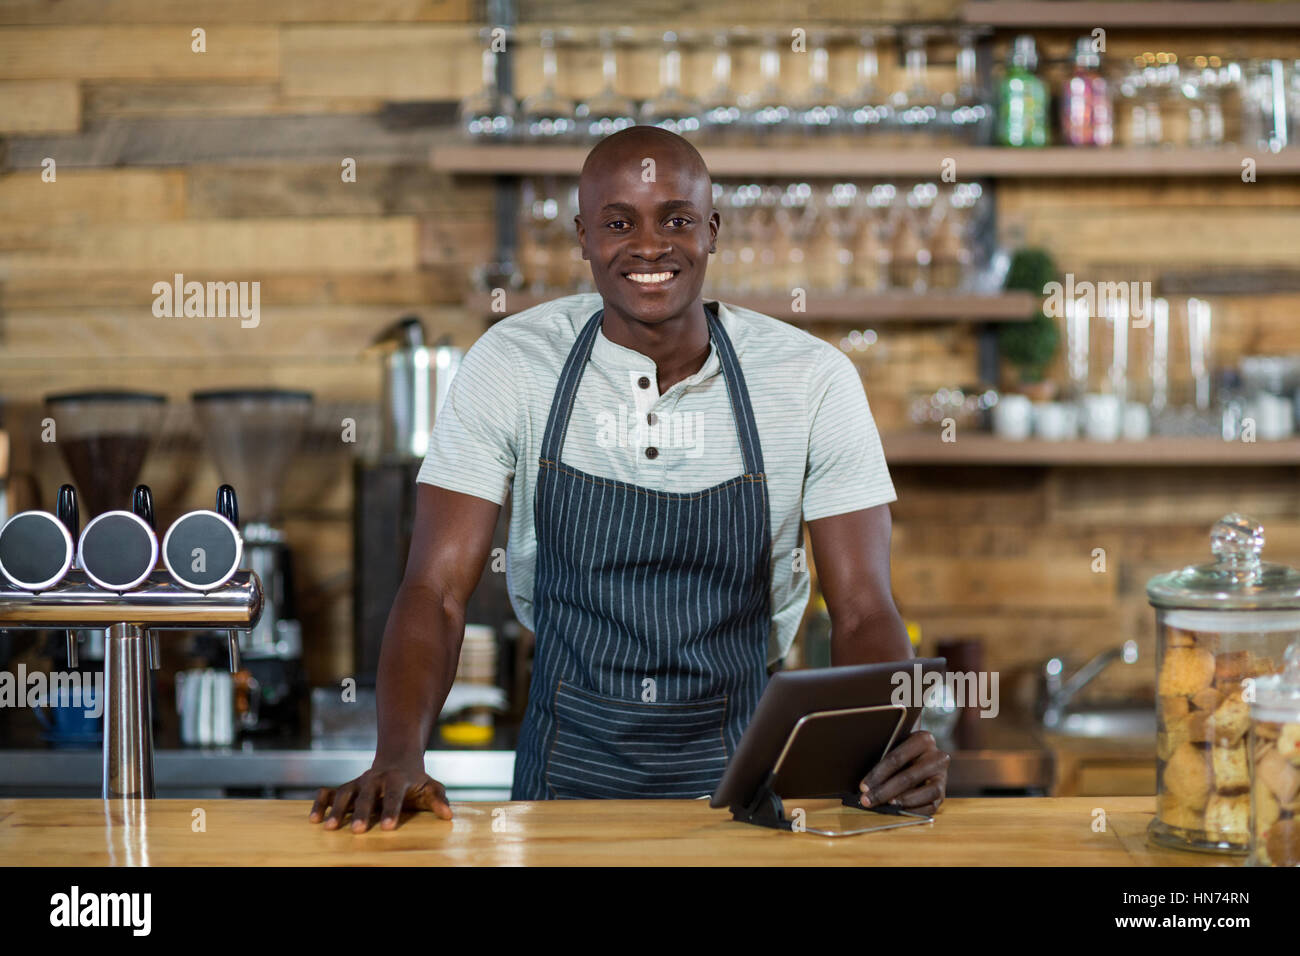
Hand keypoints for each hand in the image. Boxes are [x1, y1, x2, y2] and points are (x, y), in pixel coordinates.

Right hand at [309, 759, 452, 832]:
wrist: (398, 760)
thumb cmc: (416, 781)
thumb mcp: (431, 787)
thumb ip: (438, 800)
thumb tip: (448, 815)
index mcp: (397, 779)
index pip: (395, 795)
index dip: (392, 810)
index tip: (389, 827)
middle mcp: (375, 779)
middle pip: (368, 794)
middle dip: (363, 812)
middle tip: (359, 831)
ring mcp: (359, 782)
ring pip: (345, 792)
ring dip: (337, 809)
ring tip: (330, 827)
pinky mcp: (347, 787)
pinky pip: (329, 792)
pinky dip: (320, 803)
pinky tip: (314, 819)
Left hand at [857, 730, 948, 816]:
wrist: (920, 755)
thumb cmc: (900, 751)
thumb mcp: (894, 746)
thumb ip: (884, 758)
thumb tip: (866, 784)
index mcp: (923, 739)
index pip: (897, 758)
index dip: (878, 774)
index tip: (863, 787)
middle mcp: (937, 756)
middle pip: (909, 777)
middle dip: (884, 791)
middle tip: (867, 800)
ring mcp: (943, 775)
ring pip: (927, 792)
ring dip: (904, 801)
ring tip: (887, 805)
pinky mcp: (943, 793)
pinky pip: (931, 806)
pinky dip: (914, 810)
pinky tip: (899, 810)